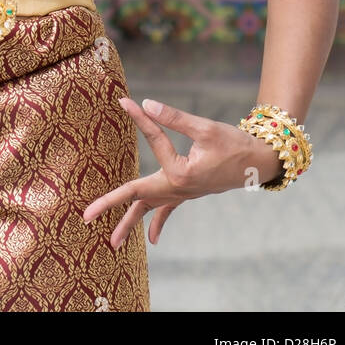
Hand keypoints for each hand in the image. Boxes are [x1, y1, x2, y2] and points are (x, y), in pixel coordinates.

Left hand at [82, 96, 282, 247]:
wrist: (259, 163)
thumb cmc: (235, 144)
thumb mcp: (206, 128)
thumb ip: (174, 118)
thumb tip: (146, 104)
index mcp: (181, 172)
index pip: (153, 140)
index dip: (139, 119)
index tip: (123, 101)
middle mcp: (178, 188)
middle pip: (138, 197)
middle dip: (110, 205)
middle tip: (85, 216)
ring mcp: (182, 193)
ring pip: (150, 209)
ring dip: (130, 224)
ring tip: (111, 242)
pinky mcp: (188, 192)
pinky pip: (168, 211)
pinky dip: (158, 223)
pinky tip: (153, 239)